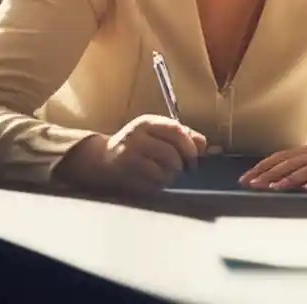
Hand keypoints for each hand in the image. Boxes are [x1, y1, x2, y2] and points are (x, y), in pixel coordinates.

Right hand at [54, 114, 206, 194]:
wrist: (102, 159)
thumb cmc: (139, 146)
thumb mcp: (158, 134)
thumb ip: (183, 136)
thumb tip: (204, 146)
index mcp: (148, 122)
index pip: (176, 130)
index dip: (190, 146)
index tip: (196, 158)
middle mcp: (136, 136)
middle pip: (171, 153)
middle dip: (183, 164)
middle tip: (185, 170)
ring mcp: (128, 155)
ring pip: (163, 169)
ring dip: (172, 176)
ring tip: (168, 174)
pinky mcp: (124, 173)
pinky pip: (153, 182)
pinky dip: (160, 184)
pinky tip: (156, 181)